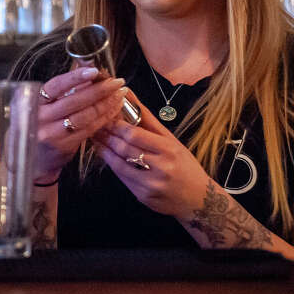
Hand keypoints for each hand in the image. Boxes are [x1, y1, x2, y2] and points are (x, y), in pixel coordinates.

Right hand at [34, 67, 127, 182]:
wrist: (30, 158)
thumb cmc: (40, 125)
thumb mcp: (44, 105)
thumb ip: (64, 88)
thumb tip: (86, 68)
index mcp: (34, 100)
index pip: (56, 86)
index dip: (75, 77)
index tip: (94, 71)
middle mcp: (41, 117)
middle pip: (74, 101)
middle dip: (99, 90)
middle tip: (117, 82)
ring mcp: (52, 133)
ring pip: (85, 116)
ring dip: (106, 104)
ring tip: (119, 95)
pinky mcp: (64, 145)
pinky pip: (89, 129)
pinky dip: (103, 118)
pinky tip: (113, 110)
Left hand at [91, 94, 212, 218]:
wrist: (198, 199)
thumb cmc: (185, 165)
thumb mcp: (172, 141)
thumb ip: (148, 119)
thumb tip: (128, 94)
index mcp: (170, 150)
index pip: (135, 135)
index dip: (116, 125)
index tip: (105, 116)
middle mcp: (161, 167)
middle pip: (124, 148)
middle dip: (106, 136)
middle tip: (95, 125)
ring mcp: (151, 184)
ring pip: (119, 164)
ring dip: (104, 150)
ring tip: (95, 138)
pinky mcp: (143, 196)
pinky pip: (122, 178)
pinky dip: (111, 164)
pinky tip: (105, 155)